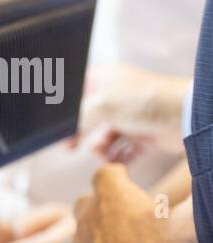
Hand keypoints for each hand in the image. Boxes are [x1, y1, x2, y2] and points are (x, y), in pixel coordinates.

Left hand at [64, 164, 184, 242]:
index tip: (127, 181)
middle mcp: (87, 218)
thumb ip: (195, 202)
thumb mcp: (190, 224)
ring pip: (81, 234)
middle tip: (127, 218)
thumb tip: (203, 184)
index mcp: (113, 198)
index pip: (106, 174)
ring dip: (97, 237)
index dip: (117, 177)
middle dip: (104, 206)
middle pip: (89, 202)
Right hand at [69, 64, 187, 159]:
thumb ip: (75, 118)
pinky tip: (114, 162)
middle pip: (88, 117)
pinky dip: (117, 158)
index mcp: (105, 80)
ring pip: (104, 136)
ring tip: (102, 153)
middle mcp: (117, 97)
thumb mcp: (100, 104)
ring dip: (100, 148)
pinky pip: (123, 150)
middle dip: (80, 134)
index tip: (58, 124)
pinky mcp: (143, 135)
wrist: (184, 116)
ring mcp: (130, 117)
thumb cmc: (143, 101)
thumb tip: (59, 132)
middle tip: (70, 147)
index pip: (77, 90)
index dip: (66, 107)